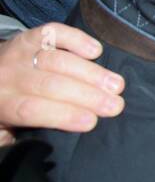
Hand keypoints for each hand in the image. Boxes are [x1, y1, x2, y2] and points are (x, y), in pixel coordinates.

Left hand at [0, 24, 124, 145]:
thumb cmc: (3, 114)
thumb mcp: (3, 135)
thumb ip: (20, 141)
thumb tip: (47, 149)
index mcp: (1, 105)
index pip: (31, 109)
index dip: (62, 114)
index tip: (92, 122)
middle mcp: (7, 76)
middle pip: (50, 83)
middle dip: (86, 95)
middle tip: (116, 105)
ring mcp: (19, 53)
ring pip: (57, 59)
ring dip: (90, 72)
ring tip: (117, 84)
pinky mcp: (29, 37)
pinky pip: (51, 33)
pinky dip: (75, 39)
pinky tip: (96, 51)